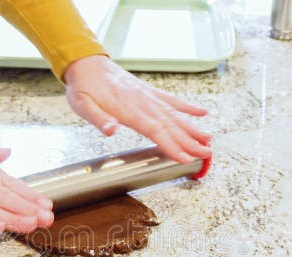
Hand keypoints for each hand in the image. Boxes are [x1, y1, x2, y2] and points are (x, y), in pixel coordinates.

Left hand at [63, 55, 211, 162]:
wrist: (85, 63)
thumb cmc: (83, 86)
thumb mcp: (82, 105)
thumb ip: (98, 118)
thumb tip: (111, 130)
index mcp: (128, 109)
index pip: (155, 130)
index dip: (172, 145)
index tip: (185, 157)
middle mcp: (142, 102)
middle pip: (171, 125)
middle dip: (190, 141)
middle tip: (206, 154)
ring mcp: (148, 96)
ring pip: (175, 114)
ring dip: (192, 128)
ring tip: (209, 140)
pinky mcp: (148, 91)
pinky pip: (171, 100)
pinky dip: (187, 106)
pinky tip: (202, 113)